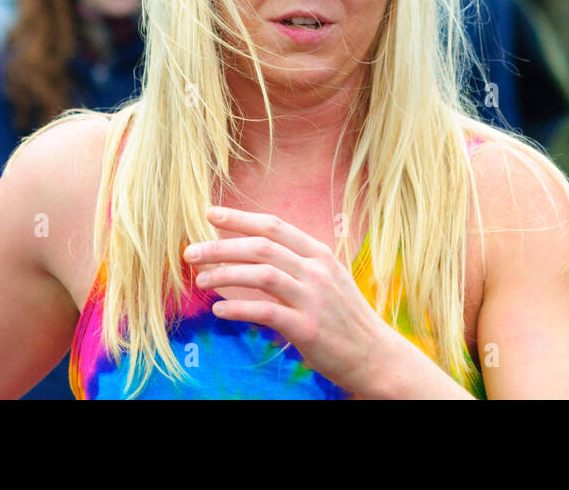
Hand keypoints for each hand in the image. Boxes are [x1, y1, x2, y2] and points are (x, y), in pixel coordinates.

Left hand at [183, 207, 405, 395]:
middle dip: (220, 246)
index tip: (210, 213)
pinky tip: (219, 311)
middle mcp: (316, 271)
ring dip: (225, 275)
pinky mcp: (308, 328)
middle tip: (191, 252)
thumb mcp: (328, 280)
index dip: (240, 218)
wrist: (377, 356)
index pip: (274, 226)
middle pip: (260, 247)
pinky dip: (238, 309)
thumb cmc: (346, 319)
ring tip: (200, 280)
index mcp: (320, 255)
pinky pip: (265, 312)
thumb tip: (255, 254)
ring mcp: (313, 298)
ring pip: (261, 274)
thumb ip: (297, 265)